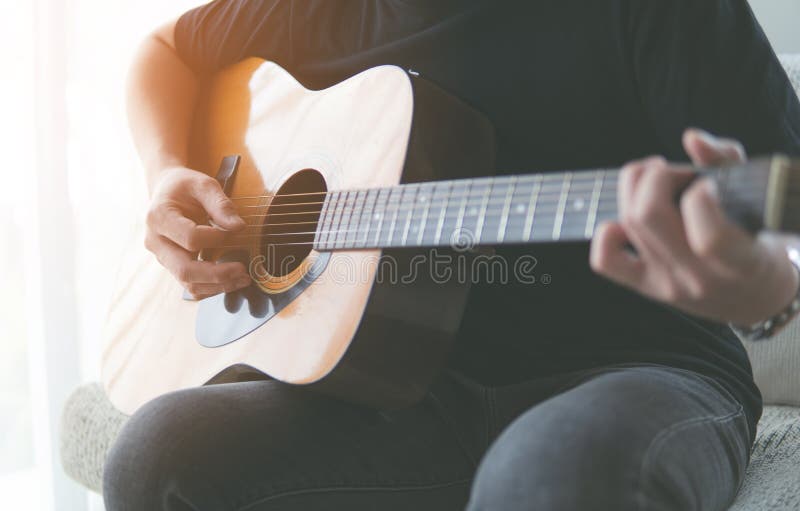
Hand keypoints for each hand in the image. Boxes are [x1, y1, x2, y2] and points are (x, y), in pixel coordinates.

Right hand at [144, 166, 249, 298]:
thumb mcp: (203, 185)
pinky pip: (191, 285)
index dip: (216, 238)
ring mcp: (163, 257)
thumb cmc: (185, 186)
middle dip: (218, 275)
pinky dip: (213, 287)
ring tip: (243, 279)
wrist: (166, 191)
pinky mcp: (172, 266)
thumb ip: (221, 204)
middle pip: (185, 270)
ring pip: (188, 284)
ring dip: (218, 286)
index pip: (190, 238)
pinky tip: (232, 280)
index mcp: (159, 217)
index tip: (235, 231)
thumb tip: (239, 227)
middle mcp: (156, 242)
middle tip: (243, 270)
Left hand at [590, 129, 799, 324]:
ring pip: (628, 223)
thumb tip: (691, 138)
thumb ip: (728, 163)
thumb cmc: (758, 241)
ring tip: (657, 181)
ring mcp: (668, 284)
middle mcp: (699, 277)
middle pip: (649, 215)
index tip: (709, 184)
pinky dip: (607, 233)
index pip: (709, 236)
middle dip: (657, 177)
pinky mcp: (646, 286)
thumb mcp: (758, 203)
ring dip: (636, 188)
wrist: (754, 297)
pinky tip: (626, 219)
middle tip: (675, 173)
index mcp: (739, 262)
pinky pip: (606, 261)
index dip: (701, 195)